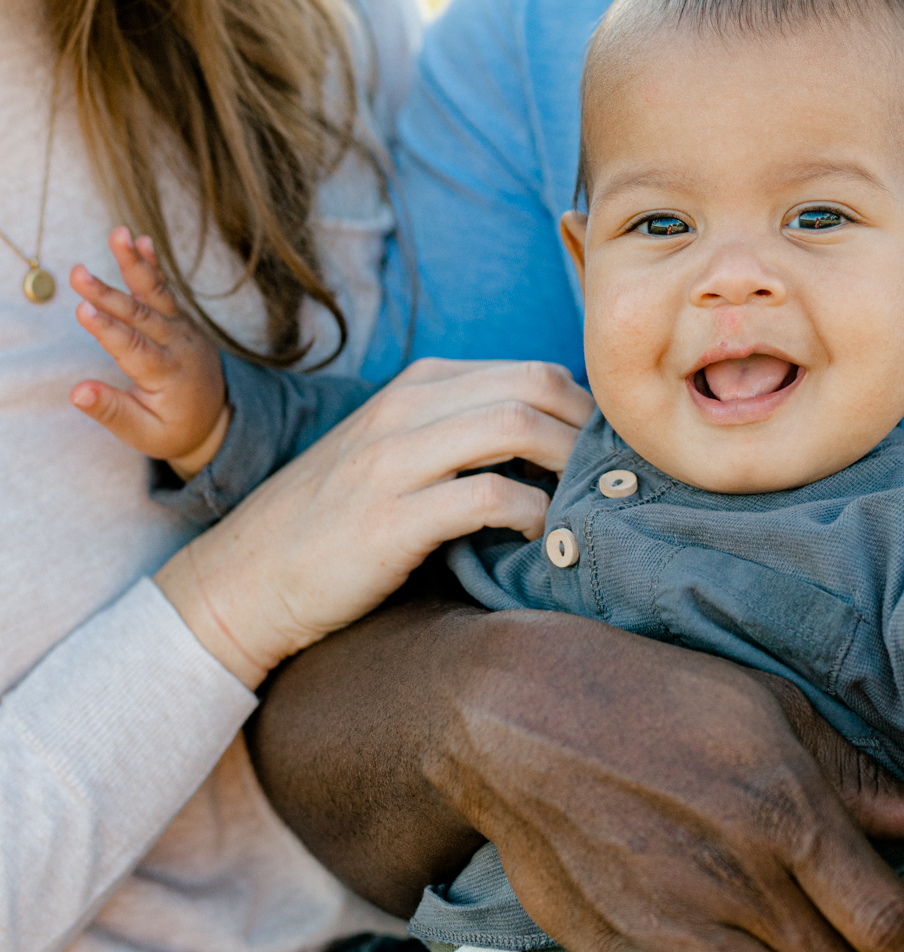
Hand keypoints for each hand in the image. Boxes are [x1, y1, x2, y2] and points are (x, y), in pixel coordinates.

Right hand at [69, 228, 228, 473]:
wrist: (217, 417)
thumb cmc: (174, 428)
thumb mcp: (145, 434)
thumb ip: (113, 411)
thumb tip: (77, 393)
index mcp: (169, 375)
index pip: (134, 349)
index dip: (107, 330)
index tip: (82, 310)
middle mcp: (178, 345)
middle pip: (141, 315)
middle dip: (108, 293)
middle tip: (77, 273)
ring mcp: (182, 329)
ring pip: (156, 293)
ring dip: (136, 263)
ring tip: (120, 234)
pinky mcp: (180, 319)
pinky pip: (165, 290)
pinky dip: (153, 266)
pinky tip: (142, 241)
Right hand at [154, 357, 592, 688]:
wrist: (243, 580)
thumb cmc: (331, 523)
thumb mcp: (392, 450)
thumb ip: (458, 432)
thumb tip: (555, 441)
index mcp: (413, 387)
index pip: (528, 371)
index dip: (583, 409)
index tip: (606, 455)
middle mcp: (405, 410)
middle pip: (533, 387)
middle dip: (588, 429)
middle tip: (612, 479)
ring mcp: (394, 462)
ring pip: (515, 427)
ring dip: (568, 465)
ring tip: (586, 503)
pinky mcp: (391, 520)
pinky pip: (487, 496)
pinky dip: (532, 513)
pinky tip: (541, 536)